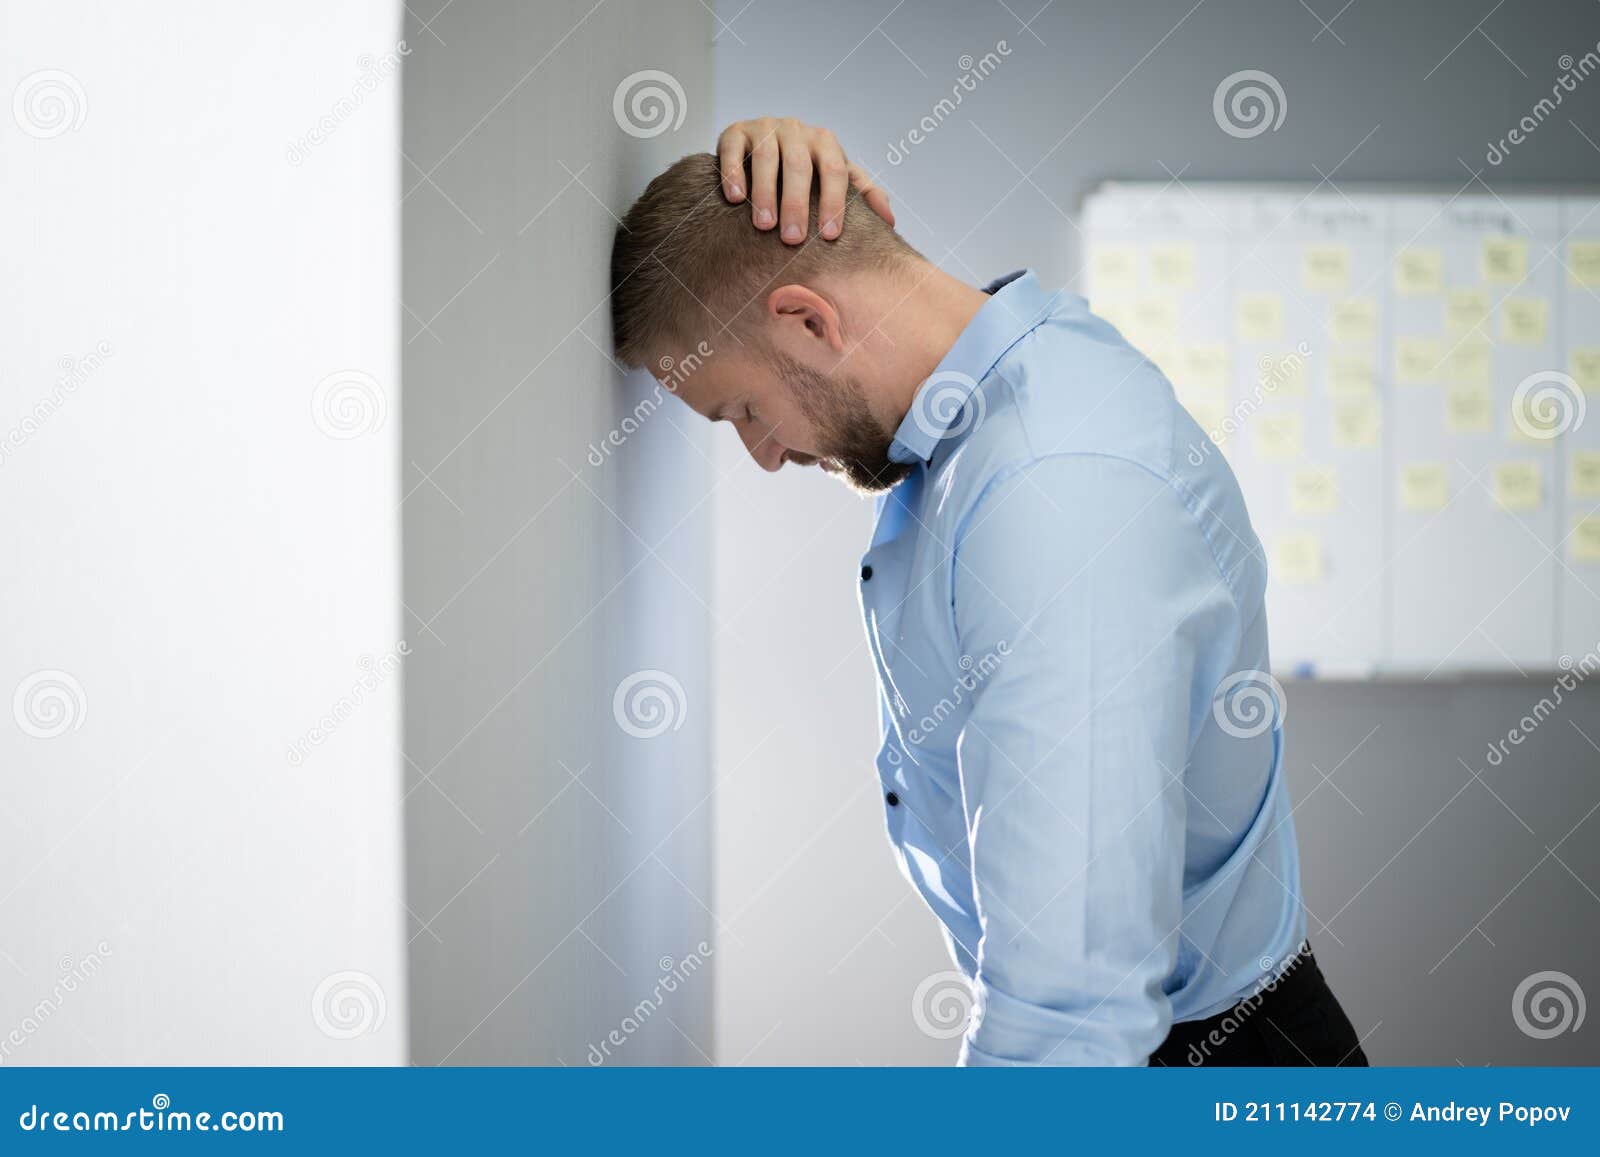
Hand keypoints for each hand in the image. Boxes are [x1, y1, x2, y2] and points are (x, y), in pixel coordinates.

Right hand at [716, 117, 894, 243]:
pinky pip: (734, 151)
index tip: (830, 236)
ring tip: (764, 225)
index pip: (835, 171)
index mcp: (825, 142)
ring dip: (765, 193)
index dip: (834, 203)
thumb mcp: (833, 178)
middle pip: (799, 166)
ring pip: (766, 159)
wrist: (760, 148)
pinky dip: (734, 174)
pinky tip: (735, 199)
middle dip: (797, 204)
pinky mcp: (735, 131)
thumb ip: (861, 194)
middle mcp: (796, 130)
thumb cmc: (805, 172)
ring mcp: (765, 128)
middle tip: (793, 239)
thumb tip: (888, 221)